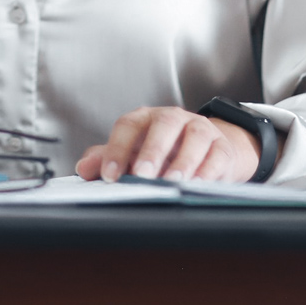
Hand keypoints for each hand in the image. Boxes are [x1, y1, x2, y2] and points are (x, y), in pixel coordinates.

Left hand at [75, 105, 261, 182]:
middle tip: (143, 176)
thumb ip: (106, 159)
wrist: (206, 150)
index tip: (109, 175)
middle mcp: (173, 118)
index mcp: (145, 118)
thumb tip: (83, 169)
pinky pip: (218, 156)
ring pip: (195, 138)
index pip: (128, 126)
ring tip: (172, 183)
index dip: (117, 149)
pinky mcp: (223, 147)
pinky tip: (199, 185)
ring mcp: (200, 130)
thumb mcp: (132, 153)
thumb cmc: (162, 152)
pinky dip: (209, 172)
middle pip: (163, 126)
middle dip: (153, 151)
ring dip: (184, 162)